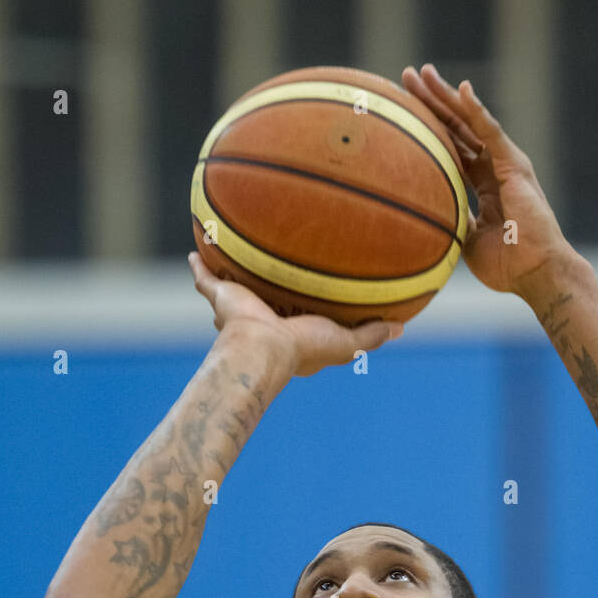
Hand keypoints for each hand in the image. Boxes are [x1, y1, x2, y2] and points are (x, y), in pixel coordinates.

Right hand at [188, 252, 402, 378]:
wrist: (262, 347)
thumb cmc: (302, 348)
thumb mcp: (345, 342)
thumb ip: (370, 335)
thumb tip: (400, 329)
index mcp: (288, 332)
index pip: (296, 317)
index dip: (304, 309)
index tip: (311, 298)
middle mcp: (262, 319)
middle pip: (264, 299)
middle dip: (265, 289)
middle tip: (270, 272)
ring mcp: (239, 309)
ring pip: (234, 288)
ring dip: (232, 275)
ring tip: (231, 255)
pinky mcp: (221, 297)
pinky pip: (206, 278)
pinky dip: (200, 265)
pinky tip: (196, 249)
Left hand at [401, 64, 574, 298]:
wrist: (535, 272)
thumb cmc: (507, 264)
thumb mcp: (466, 239)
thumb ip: (452, 218)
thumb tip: (424, 212)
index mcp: (483, 185)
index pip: (451, 147)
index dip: (429, 127)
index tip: (402, 108)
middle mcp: (493, 168)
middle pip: (457, 127)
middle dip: (432, 102)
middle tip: (407, 76)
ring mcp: (505, 163)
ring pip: (470, 122)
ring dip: (446, 97)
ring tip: (423, 73)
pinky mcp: (515, 164)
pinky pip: (492, 132)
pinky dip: (477, 110)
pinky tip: (460, 90)